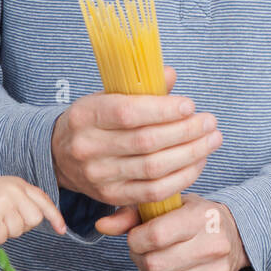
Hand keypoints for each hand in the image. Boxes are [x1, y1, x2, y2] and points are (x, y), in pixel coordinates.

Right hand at [0, 175, 66, 245]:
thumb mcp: (2, 191)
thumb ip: (20, 200)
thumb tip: (37, 219)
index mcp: (18, 184)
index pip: (43, 200)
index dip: (55, 216)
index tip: (62, 229)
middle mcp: (13, 191)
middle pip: (34, 220)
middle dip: (21, 226)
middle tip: (3, 221)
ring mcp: (3, 203)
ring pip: (17, 231)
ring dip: (3, 232)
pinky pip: (1, 238)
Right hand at [50, 66, 222, 207]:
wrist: (59, 156)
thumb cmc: (93, 120)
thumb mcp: (106, 96)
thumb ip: (139, 87)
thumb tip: (169, 74)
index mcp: (86, 115)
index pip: (128, 113)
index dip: (163, 110)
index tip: (190, 105)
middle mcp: (89, 147)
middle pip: (146, 142)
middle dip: (186, 131)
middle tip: (210, 122)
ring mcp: (99, 176)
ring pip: (154, 168)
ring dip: (190, 154)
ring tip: (211, 140)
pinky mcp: (111, 196)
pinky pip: (154, 191)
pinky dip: (182, 177)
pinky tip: (198, 162)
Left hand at [95, 193, 250, 270]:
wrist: (233, 237)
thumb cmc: (196, 219)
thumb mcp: (168, 206)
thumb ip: (132, 215)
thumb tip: (102, 225)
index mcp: (203, 217)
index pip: (156, 236)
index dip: (136, 239)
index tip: (138, 236)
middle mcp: (215, 246)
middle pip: (154, 264)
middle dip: (140, 259)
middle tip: (146, 251)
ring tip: (156, 264)